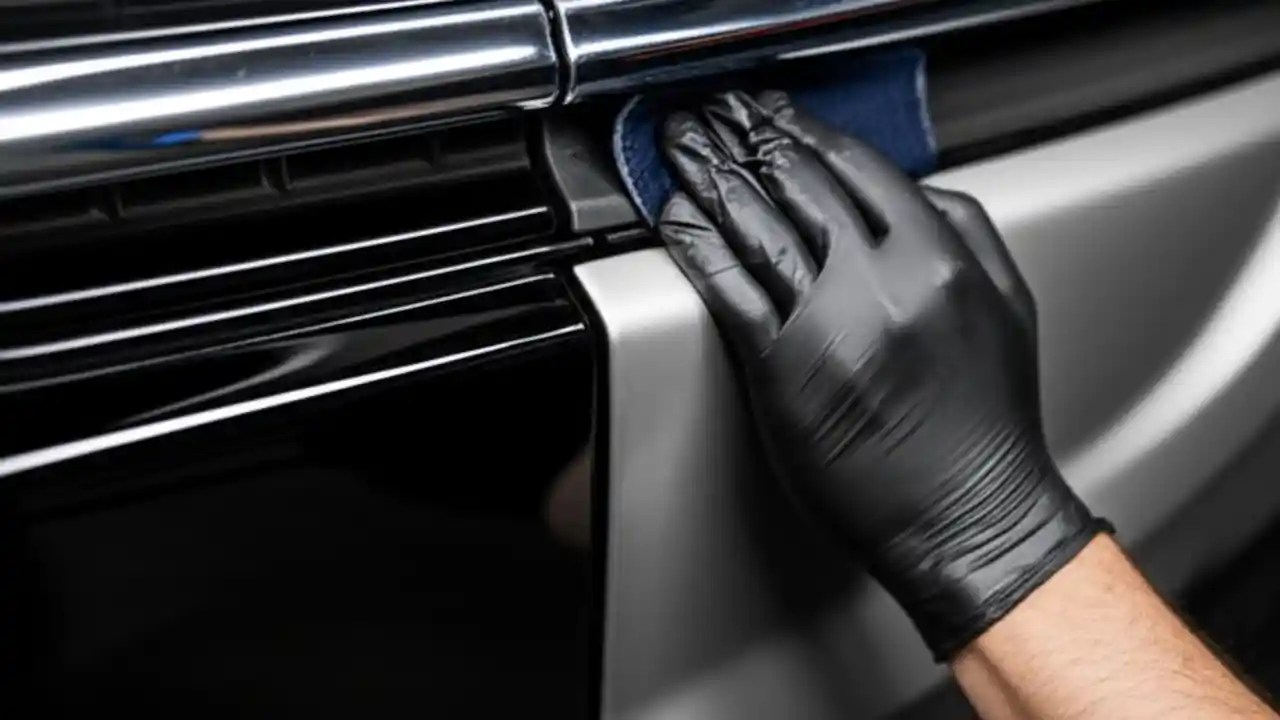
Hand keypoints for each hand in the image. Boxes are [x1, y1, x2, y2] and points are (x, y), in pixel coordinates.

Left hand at [657, 90, 1106, 658]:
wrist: (970, 516)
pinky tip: (679, 220)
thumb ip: (966, 233)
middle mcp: (883, 282)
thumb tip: (912, 189)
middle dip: (749, 141)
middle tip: (716, 118)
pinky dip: (700, 247)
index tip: (777, 117)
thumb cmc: (987, 425)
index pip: (859, 169)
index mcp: (941, 260)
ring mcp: (830, 324)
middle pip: (800, 187)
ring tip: (684, 149)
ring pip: (759, 228)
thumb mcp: (1007, 306)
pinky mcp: (783, 371)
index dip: (807, 133)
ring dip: (712, 178)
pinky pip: (732, 291)